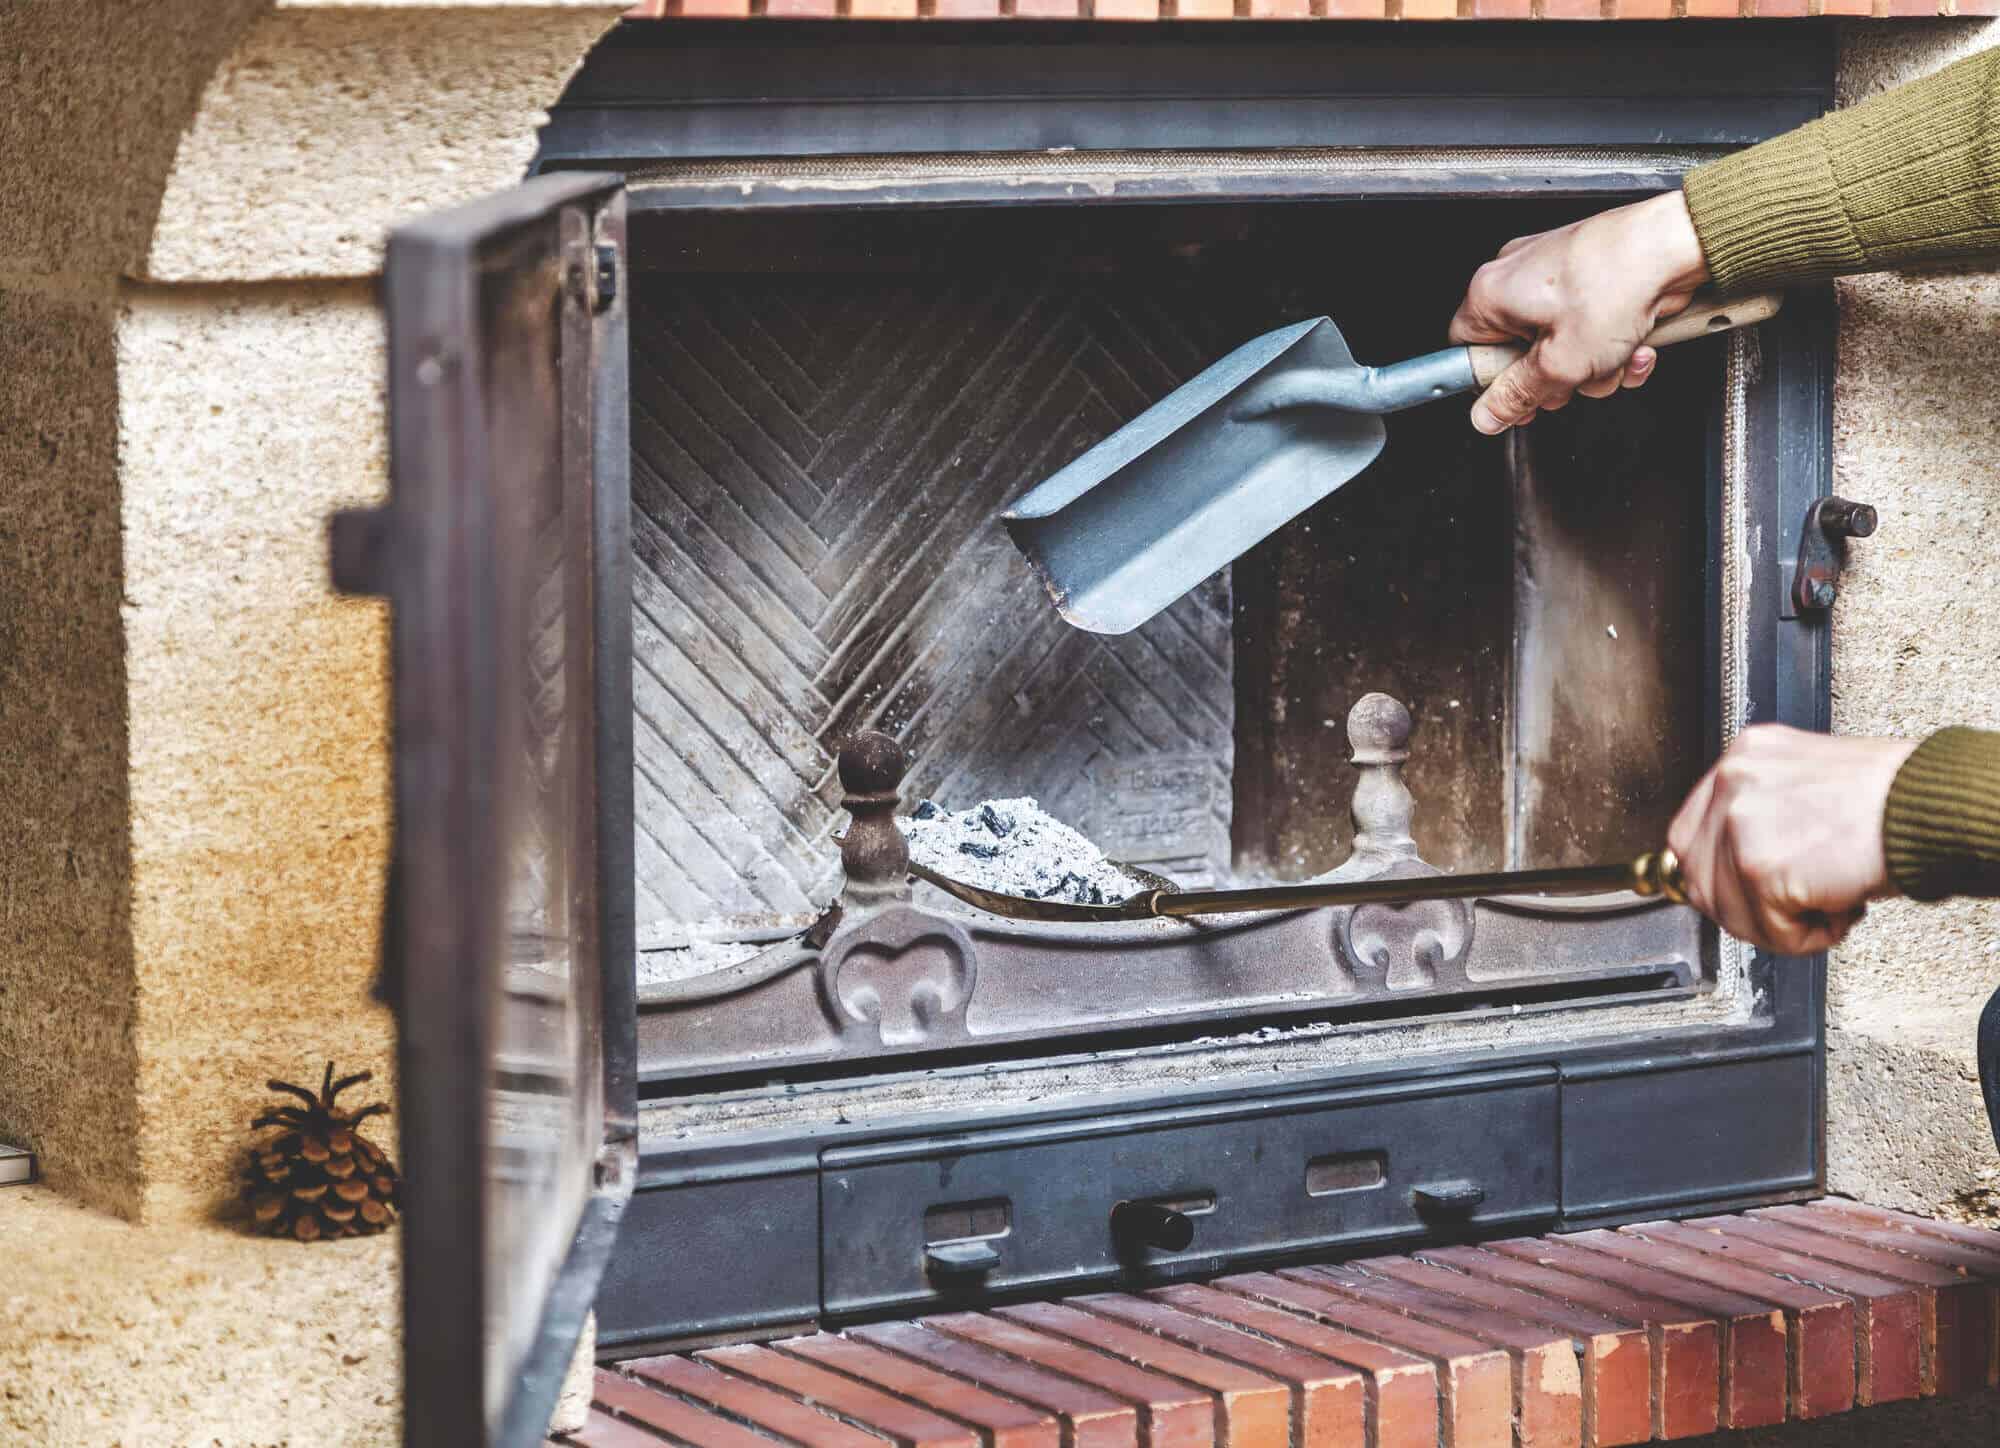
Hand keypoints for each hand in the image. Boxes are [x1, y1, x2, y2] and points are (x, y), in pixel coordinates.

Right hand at [1449, 190, 1710, 434]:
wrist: (1677, 243)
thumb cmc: (1618, 281)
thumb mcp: (1560, 364)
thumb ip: (1517, 396)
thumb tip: (1487, 416)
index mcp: (1491, 292)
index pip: (1466, 354)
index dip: (1493, 385)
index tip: (1519, 401)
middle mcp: (1517, 275)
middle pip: (1520, 355)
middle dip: (1557, 377)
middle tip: (1577, 377)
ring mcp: (1555, 272)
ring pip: (1562, 346)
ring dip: (1595, 365)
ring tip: (1617, 356)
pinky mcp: (1591, 275)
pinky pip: (1590, 327)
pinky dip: (1614, 342)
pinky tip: (1634, 343)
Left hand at [1667, 726, 1918, 955]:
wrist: (1932, 808)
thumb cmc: (1893, 802)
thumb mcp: (1808, 786)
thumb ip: (1764, 814)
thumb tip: (1731, 863)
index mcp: (1746, 755)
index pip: (1691, 833)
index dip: (1717, 877)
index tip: (1744, 896)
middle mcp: (1735, 778)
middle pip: (1697, 875)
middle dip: (1743, 909)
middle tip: (1790, 910)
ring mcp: (1741, 819)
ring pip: (1726, 909)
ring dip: (1777, 926)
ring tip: (1824, 908)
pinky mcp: (1759, 864)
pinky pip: (1766, 930)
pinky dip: (1804, 938)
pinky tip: (1837, 912)